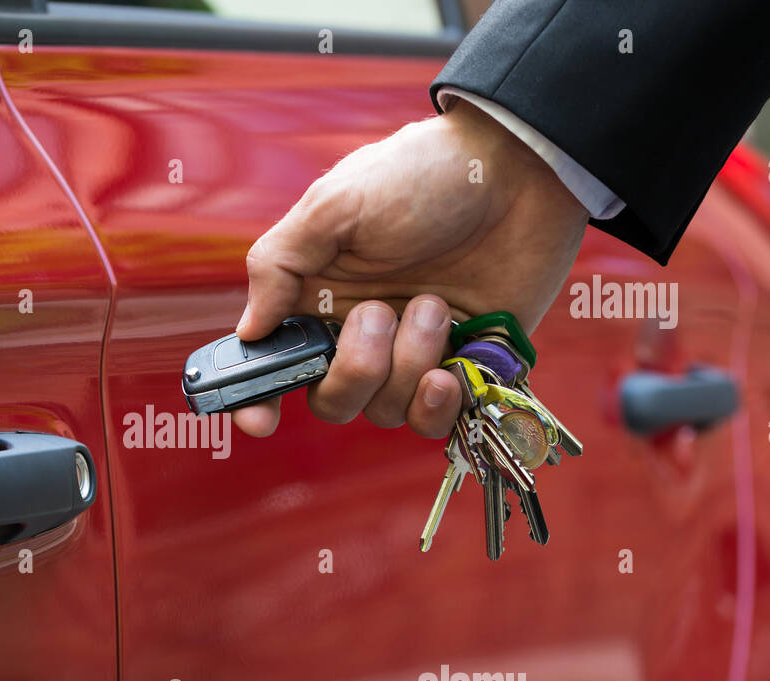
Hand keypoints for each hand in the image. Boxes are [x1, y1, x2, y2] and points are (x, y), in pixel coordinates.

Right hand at [231, 100, 588, 438]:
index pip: (275, 365)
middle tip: (379, 312)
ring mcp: (412, 353)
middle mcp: (361, 334)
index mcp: (318, 297)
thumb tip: (248, 330)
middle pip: (331, 400)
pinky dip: (437, 405)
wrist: (521, 170)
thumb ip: (279, 264)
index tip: (260, 418)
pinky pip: (436, 422)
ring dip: (407, 363)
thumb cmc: (424, 174)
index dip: (257, 401)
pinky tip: (449, 371)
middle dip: (354, 370)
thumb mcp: (336, 204)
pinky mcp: (465, 365)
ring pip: (385, 410)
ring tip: (435, 304)